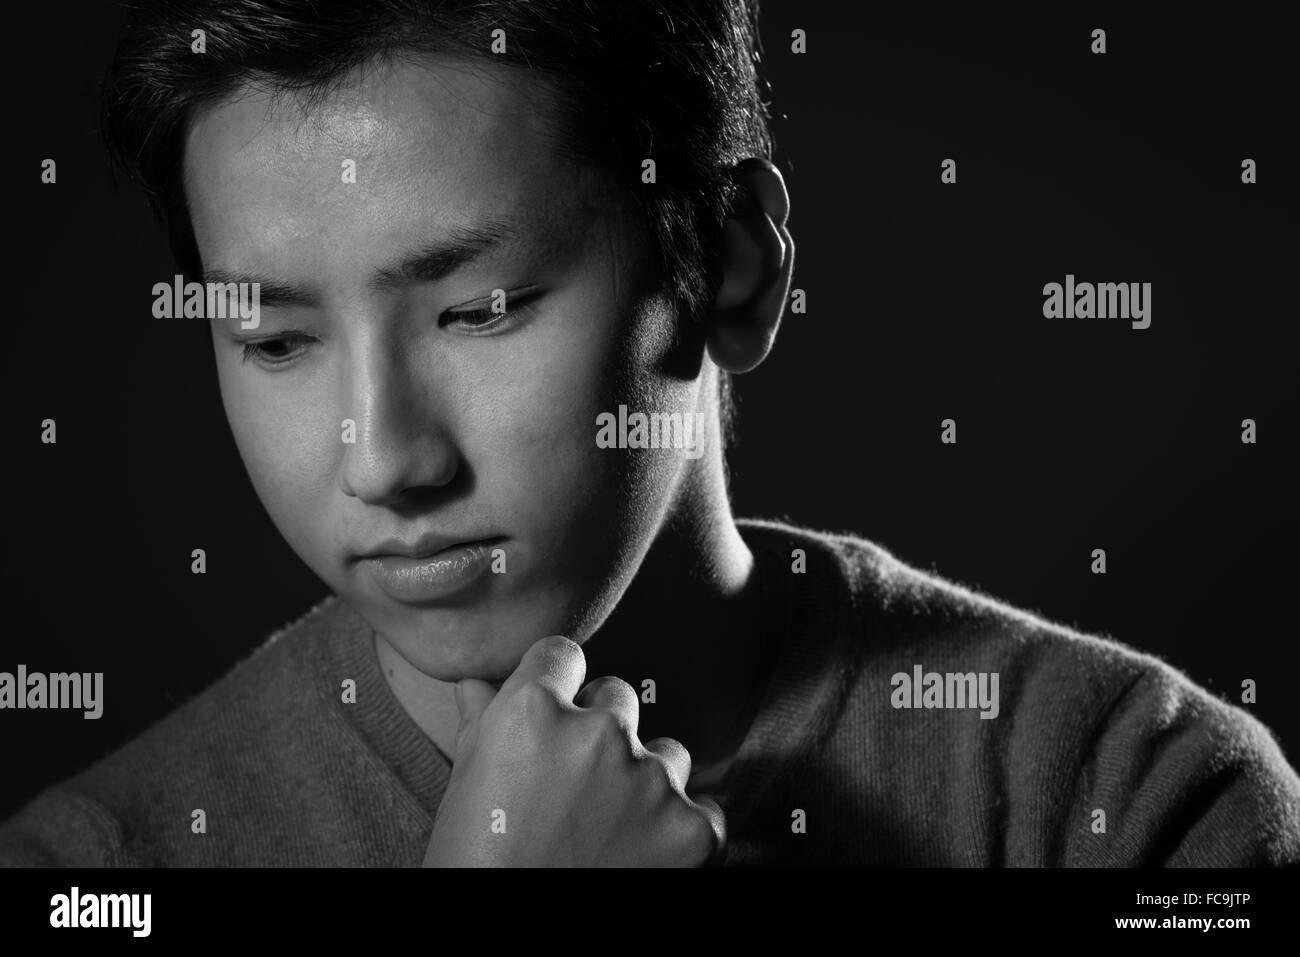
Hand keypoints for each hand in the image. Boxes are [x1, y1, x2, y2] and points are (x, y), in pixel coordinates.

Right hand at [422, 634, 725, 865]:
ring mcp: (649, 779)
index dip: (557, 688)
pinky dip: (680, 830)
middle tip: (577, 788)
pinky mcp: (690, 828)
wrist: (504, 947)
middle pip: (617, 698)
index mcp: (531, 711)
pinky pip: (702, 808)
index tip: (553, 716)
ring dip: (645, 780)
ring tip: (610, 830)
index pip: (563, 656)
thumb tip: (475, 686)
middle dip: (601, 733)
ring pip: (665, 752)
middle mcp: (596, 732)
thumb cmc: (475, 866)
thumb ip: (481, 726)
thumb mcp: (466, 790)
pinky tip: (643, 856)